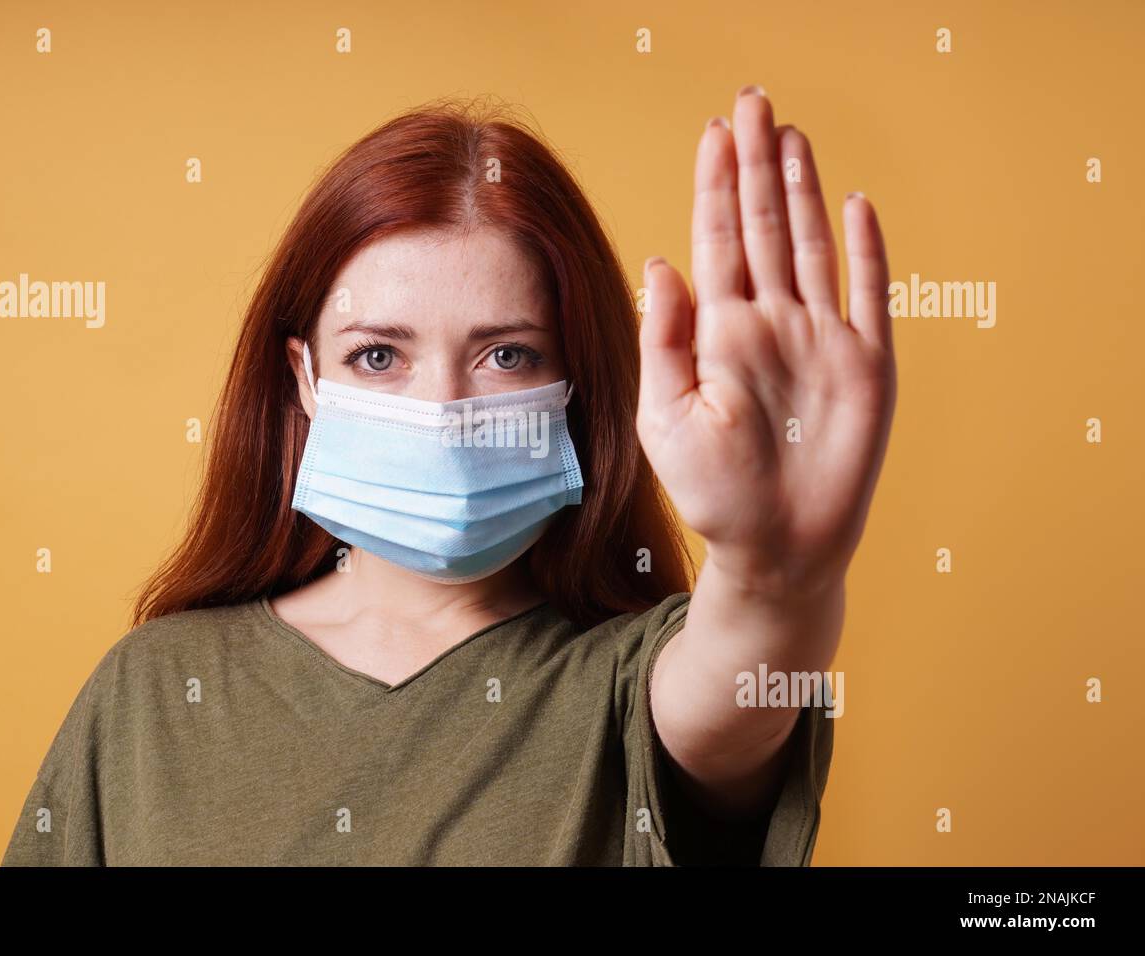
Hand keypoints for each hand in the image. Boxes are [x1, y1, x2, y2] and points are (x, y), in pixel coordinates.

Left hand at [637, 87, 895, 597]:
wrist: (776, 550)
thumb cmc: (713, 494)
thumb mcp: (666, 419)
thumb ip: (663, 342)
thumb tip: (659, 264)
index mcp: (720, 334)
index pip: (716, 242)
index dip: (714, 186)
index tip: (713, 133)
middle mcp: (771, 325)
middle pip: (762, 228)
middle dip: (755, 165)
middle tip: (753, 103)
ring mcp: (820, 340)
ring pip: (811, 246)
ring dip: (803, 190)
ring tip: (791, 136)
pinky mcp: (867, 366)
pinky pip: (868, 295)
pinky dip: (866, 250)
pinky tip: (855, 204)